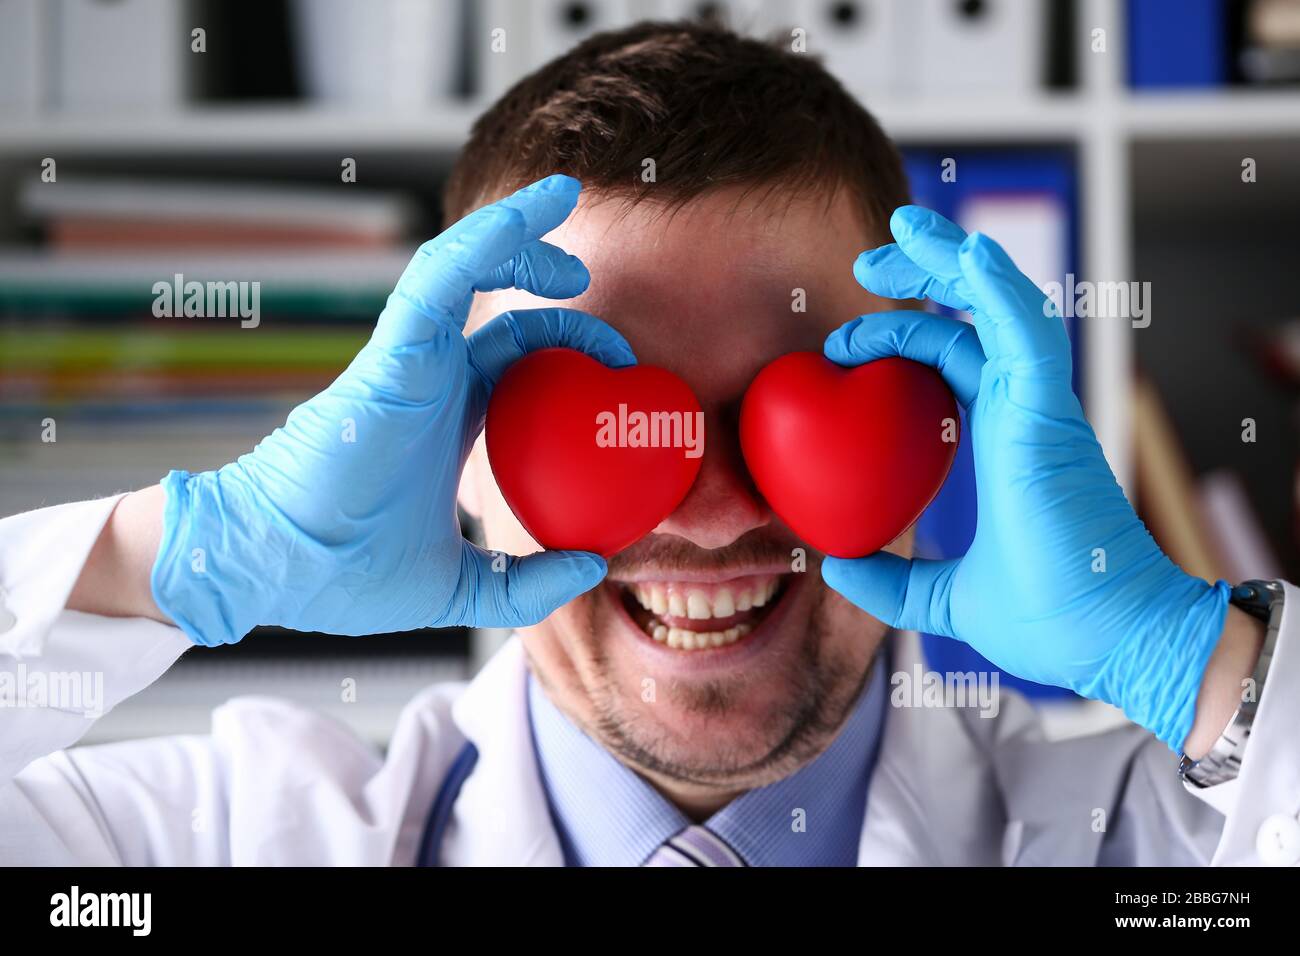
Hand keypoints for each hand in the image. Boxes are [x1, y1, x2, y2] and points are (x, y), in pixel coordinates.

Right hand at [151, 175, 634, 645]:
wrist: (273, 572)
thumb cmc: (342, 575)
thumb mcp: (459, 587)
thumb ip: (524, 581)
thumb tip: (593, 566)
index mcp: (448, 419)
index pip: (514, 359)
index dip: (568, 347)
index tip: (621, 372)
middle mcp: (431, 380)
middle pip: (499, 306)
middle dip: (549, 280)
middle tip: (593, 290)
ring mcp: (409, 361)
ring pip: (464, 267)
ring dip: (518, 230)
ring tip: (564, 202)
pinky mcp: (391, 356)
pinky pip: (438, 282)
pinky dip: (482, 244)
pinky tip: (528, 219)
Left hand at [820, 205, 1230, 750]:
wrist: (1113, 643)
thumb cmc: (1054, 619)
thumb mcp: (947, 597)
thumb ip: (895, 580)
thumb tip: (837, 567)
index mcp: (1003, 436)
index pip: (952, 356)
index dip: (901, 333)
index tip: (840, 345)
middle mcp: (1024, 409)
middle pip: (972, 314)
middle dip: (923, 275)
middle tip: (868, 258)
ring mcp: (1041, 407)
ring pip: (1000, 305)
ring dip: (953, 260)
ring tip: (904, 227)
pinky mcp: (1053, 416)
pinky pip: (1029, 334)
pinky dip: (999, 289)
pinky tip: (965, 252)